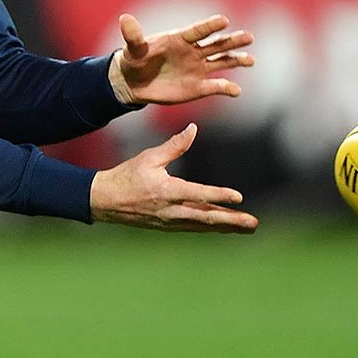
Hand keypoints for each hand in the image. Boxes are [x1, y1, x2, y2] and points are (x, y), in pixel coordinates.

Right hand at [90, 123, 256, 232]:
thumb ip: (174, 146)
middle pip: (206, 217)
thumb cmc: (126, 176)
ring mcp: (169, 221)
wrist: (104, 201)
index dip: (219, 195)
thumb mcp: (149, 157)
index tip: (238, 197)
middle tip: (252, 223)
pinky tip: (226, 227)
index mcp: (166, 191)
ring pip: (203, 225)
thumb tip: (193, 129)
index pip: (198, 194)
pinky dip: (211, 228)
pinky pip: (194, 227)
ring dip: (226, 227)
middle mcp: (170, 210)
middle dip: (231, 221)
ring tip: (247, 228)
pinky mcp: (167, 225)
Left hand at [113, 11, 254, 106]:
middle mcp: (193, 51)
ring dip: (237, 60)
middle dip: (232, 41)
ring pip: (222, 62)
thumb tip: (124, 18)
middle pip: (217, 44)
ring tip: (250, 60)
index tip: (224, 21)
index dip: (210, 26)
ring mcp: (198, 68)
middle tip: (248, 37)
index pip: (198, 31)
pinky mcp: (198, 87)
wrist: (134, 82)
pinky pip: (215, 86)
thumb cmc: (134, 60)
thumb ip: (133, 36)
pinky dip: (226, 88)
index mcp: (180, 38)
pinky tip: (236, 91)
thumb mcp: (132, 49)